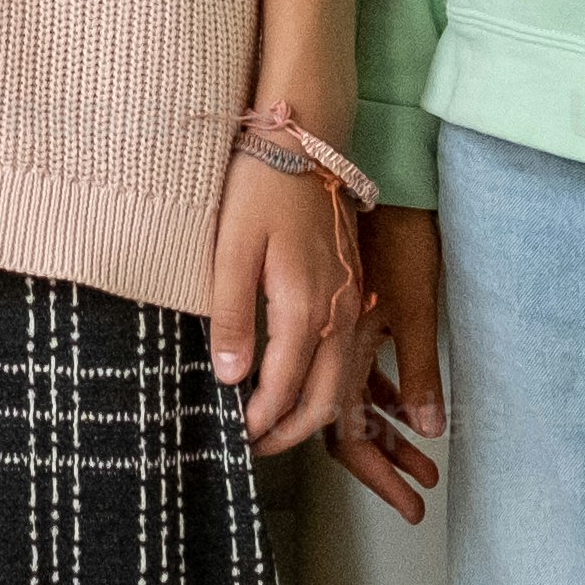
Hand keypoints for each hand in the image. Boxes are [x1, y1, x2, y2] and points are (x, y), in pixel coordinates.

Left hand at [207, 152, 360, 460]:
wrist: (305, 137)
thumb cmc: (261, 187)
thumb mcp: (232, 250)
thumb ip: (233, 317)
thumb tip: (231, 379)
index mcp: (305, 308)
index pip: (285, 389)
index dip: (261, 423)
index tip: (237, 439)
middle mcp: (338, 313)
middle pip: (326, 399)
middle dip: (291, 431)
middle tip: (255, 447)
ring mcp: (351, 300)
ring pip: (342, 380)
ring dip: (311, 411)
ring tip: (272, 423)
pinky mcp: (353, 287)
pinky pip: (347, 353)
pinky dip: (325, 382)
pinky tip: (295, 379)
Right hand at [338, 204, 449, 524]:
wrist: (341, 168)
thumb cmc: (392, 235)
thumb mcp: (413, 305)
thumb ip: (416, 370)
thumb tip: (428, 429)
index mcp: (337, 349)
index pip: (344, 431)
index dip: (372, 472)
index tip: (400, 504)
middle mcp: (328, 346)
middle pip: (344, 426)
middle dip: (383, 469)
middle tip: (416, 506)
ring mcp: (331, 330)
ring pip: (351, 401)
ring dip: (386, 438)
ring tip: (422, 469)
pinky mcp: (340, 311)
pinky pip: (355, 372)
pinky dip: (379, 400)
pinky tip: (402, 412)